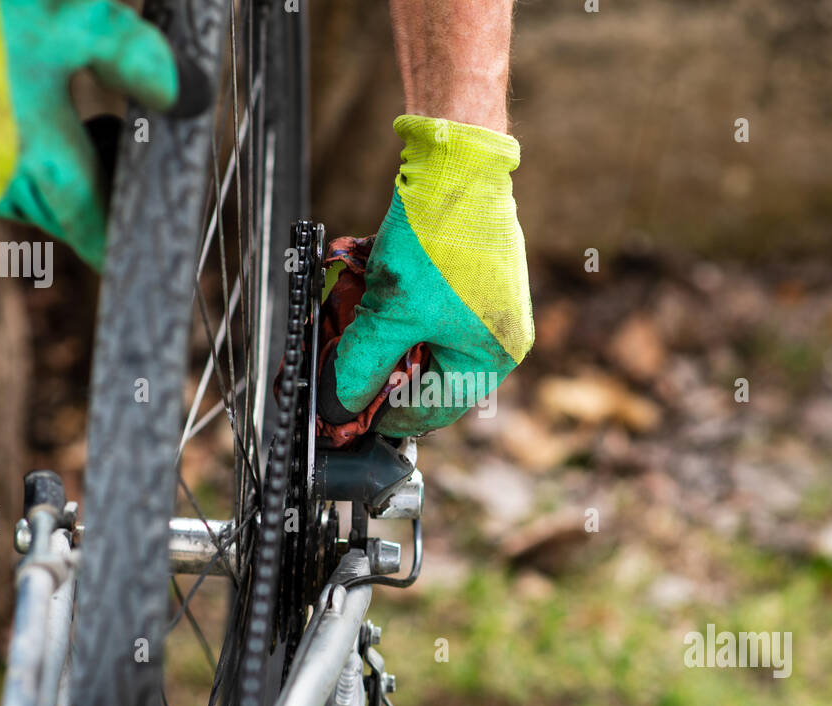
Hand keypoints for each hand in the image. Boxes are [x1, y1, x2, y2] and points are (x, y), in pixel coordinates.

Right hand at [0, 0, 180, 268]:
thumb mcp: (84, 21)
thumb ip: (143, 65)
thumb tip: (191, 102)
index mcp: (43, 162)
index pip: (98, 238)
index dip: (129, 245)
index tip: (156, 242)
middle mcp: (5, 187)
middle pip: (78, 221)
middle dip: (106, 196)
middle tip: (116, 135)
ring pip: (47, 206)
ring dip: (72, 181)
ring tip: (78, 119)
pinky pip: (16, 188)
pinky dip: (38, 168)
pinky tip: (41, 119)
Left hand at [318, 114, 533, 436]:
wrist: (455, 161)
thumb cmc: (438, 241)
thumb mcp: (391, 314)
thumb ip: (363, 365)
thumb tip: (338, 407)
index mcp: (492, 357)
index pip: (433, 411)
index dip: (384, 417)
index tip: (344, 412)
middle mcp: (494, 335)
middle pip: (424, 374)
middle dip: (378, 369)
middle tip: (338, 368)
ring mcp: (481, 303)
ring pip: (416, 337)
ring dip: (379, 334)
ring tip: (345, 324)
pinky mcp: (464, 273)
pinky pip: (419, 304)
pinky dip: (388, 303)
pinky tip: (362, 288)